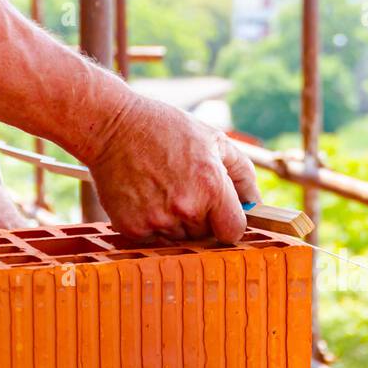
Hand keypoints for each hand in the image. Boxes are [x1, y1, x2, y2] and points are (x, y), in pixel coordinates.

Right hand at [85, 93, 260, 241]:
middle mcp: (186, 209)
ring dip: (175, 223)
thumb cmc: (165, 129)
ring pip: (179, 239)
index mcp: (212, 187)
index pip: (234, 231)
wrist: (112, 127)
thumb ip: (242, 172)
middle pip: (205, 236)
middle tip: (183, 190)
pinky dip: (151, 225)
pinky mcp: (133, 228)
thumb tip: (255, 202)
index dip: (229, 223)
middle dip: (200, 219)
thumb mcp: (213, 139)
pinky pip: (153, 240)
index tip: (221, 215)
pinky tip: (145, 198)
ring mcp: (157, 221)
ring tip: (162, 190)